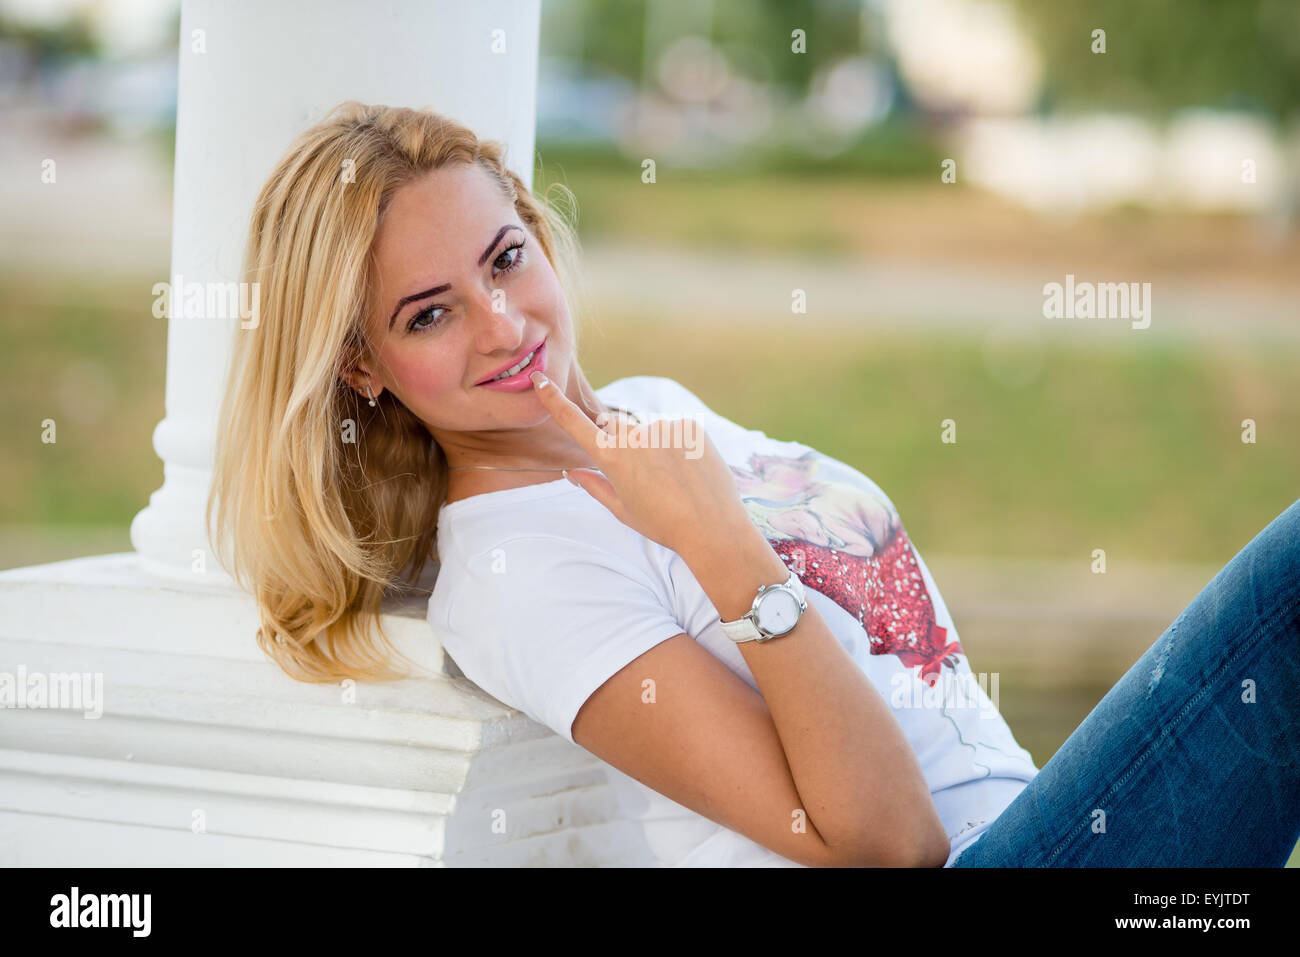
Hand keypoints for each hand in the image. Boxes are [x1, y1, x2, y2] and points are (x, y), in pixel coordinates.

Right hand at [529, 371, 760, 560]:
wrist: (712, 528)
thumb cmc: (663, 524)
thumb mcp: (622, 510)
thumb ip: (594, 486)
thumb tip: (572, 471)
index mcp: (611, 458)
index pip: (575, 422)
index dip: (554, 400)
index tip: (541, 379)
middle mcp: (634, 437)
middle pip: (615, 427)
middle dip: (621, 442)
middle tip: (644, 476)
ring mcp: (664, 428)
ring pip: (649, 431)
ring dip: (655, 446)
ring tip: (674, 479)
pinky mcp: (690, 426)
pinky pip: (676, 431)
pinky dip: (680, 446)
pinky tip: (691, 471)